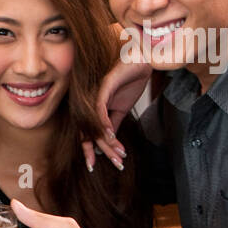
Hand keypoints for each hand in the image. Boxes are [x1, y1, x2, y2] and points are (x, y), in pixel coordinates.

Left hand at [81, 41, 149, 171]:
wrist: (140, 61)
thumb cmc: (128, 82)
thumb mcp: (121, 109)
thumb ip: (114, 124)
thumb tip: (111, 142)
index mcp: (93, 110)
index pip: (87, 133)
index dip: (89, 151)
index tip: (93, 166)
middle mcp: (89, 105)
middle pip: (88, 132)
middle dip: (97, 152)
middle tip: (107, 166)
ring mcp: (94, 96)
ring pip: (95, 124)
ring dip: (107, 142)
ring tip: (118, 155)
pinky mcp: (102, 88)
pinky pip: (99, 109)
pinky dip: (104, 123)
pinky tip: (111, 135)